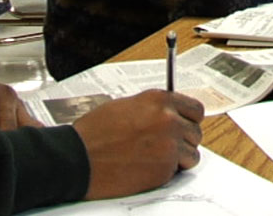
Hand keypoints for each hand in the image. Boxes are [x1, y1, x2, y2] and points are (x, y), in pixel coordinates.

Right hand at [75, 90, 204, 199]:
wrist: (77, 158)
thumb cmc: (94, 133)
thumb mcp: (126, 106)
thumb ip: (153, 109)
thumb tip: (170, 114)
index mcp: (159, 100)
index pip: (195, 109)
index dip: (189, 120)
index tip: (185, 126)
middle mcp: (169, 119)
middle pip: (196, 132)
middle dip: (184, 140)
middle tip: (166, 146)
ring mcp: (169, 144)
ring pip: (192, 153)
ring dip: (179, 158)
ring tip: (155, 158)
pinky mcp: (165, 168)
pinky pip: (178, 171)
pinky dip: (168, 172)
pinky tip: (148, 167)